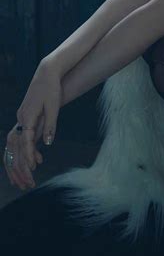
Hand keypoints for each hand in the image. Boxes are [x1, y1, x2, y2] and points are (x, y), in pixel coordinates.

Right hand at [3, 60, 62, 190]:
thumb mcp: (54, 106)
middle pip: (17, 146)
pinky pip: (21, 139)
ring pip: (16, 144)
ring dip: (21, 161)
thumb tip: (47, 143)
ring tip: (29, 177)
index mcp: (27, 116)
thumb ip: (50, 125)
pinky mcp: (25, 117)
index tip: (32, 168)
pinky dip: (26, 151)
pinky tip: (37, 159)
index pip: (26, 140)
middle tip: (28, 183)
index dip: (29, 155)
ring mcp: (21, 118)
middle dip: (21, 165)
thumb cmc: (51, 88)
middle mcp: (21, 118)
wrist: (47, 72)